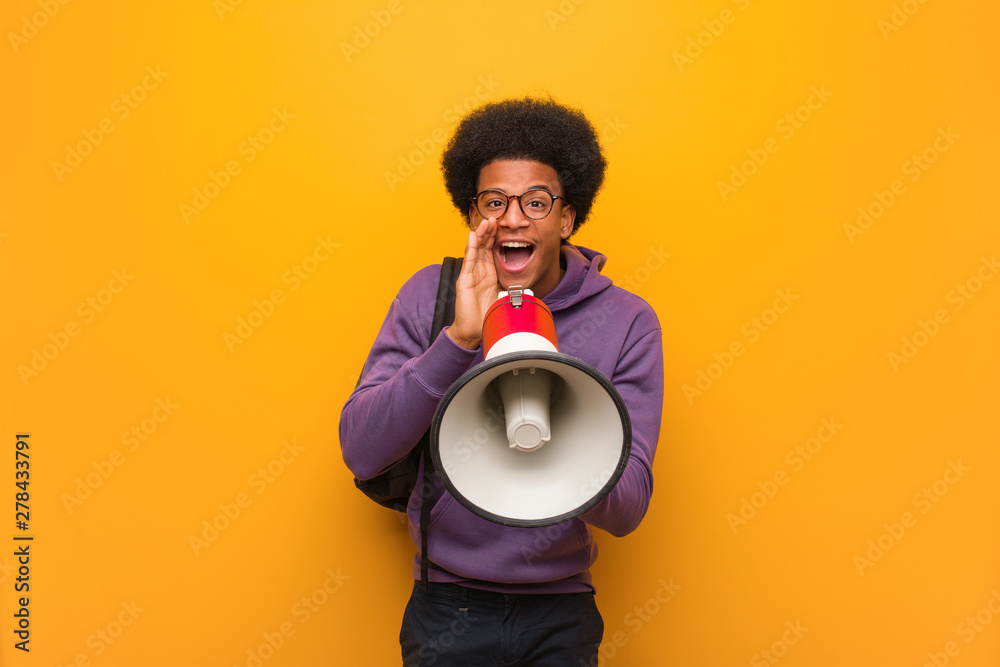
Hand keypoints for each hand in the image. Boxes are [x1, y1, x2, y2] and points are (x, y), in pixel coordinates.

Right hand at [446, 218, 499, 348]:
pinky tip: (472, 236)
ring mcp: (471, 274)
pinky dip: (470, 247)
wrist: (475, 331)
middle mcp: (479, 270)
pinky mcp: (465, 280)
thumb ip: (511, 288)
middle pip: (484, 245)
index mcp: (489, 272)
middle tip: (495, 216)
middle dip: (489, 230)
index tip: (502, 223)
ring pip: (476, 249)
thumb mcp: (504, 297)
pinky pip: (469, 261)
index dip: (496, 235)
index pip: (492, 249)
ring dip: (481, 234)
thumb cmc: (487, 315)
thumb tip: (527, 287)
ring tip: (486, 221)